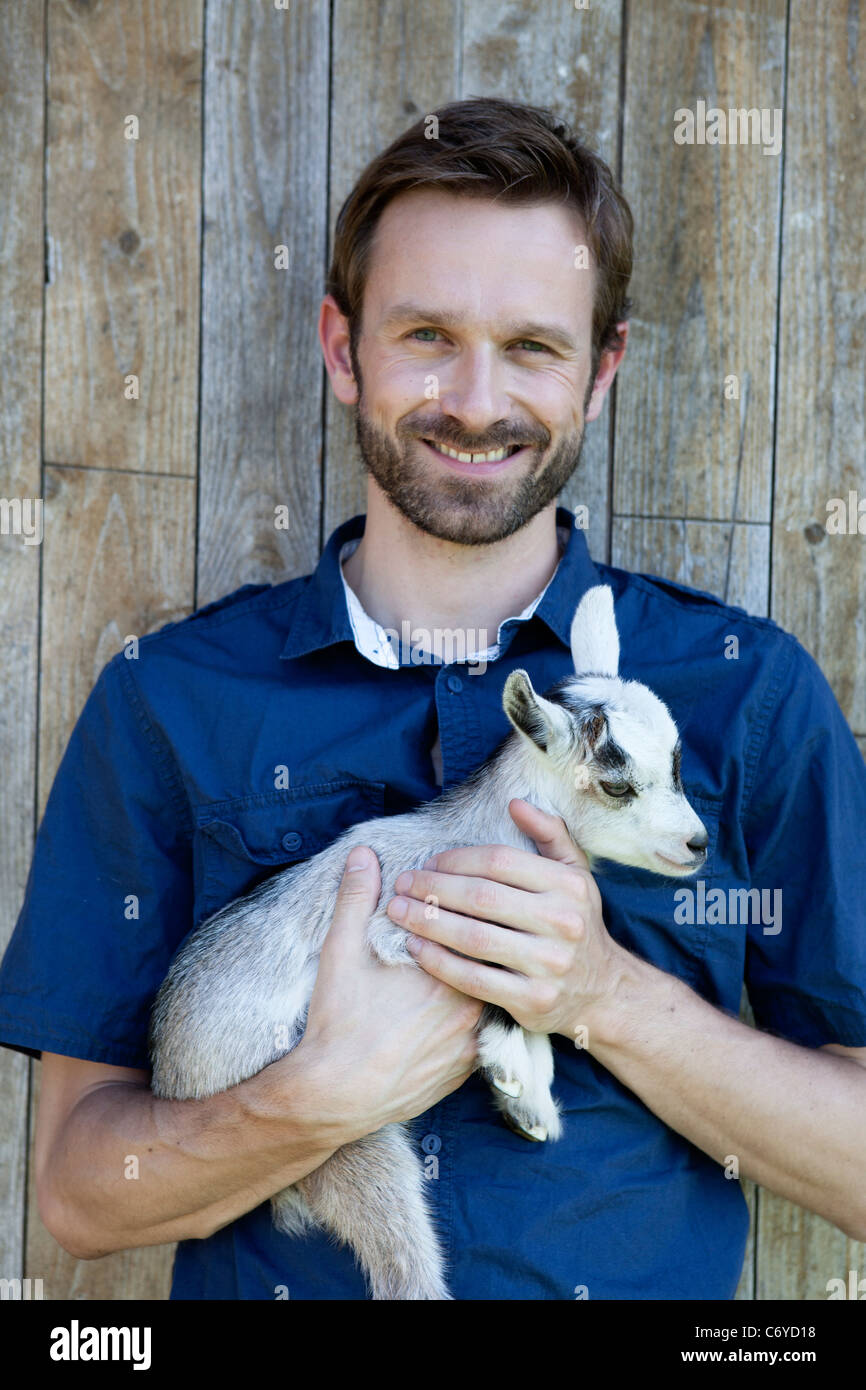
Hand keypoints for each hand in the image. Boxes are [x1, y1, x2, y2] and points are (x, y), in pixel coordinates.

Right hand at [300, 845, 483, 1139]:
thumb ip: (356, 899)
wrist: (337, 1096)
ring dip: (473, 978)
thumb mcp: (340, 952)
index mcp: (443, 969)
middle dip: (470, 939)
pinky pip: (479, 1032)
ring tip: (450, 971)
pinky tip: (452, 1009)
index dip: (456, 909)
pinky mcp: (468, 1068)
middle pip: (481, 959)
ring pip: (484, 995)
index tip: (443, 899)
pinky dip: (468, 1016)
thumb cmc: (338, 1021)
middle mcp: (468, 1004)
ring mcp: (472, 1039)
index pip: (468, 925)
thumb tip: (363, 854)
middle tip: (454, 926)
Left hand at [385, 799, 625, 1042]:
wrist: (603, 991)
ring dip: (427, 922)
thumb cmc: (575, 922)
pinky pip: (474, 979)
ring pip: (474, 938)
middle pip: (482, 897)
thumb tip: (515, 802)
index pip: (499, 861)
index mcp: (569, 885)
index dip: (457, 859)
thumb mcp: (575, 874)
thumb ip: (549, 833)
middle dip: (433, 888)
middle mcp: (563, 922)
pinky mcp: (532, 1000)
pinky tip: (415, 948)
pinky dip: (439, 962)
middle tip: (402, 884)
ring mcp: (549, 964)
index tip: (428, 863)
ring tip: (398, 912)